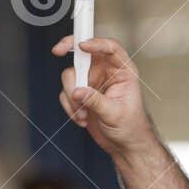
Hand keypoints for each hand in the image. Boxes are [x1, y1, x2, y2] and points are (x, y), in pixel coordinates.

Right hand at [53, 36, 152, 161]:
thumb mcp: (115, 114)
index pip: (110, 48)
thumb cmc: (130, 128)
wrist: (123, 145)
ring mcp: (92, 82)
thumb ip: (96, 101)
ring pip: (71, 75)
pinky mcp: (81, 93)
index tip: (81, 46)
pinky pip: (66, 92)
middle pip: (84, 53)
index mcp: (123, 72)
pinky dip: (69, 107)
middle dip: (69, 51)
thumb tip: (78, 91)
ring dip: (71, 96)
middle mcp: (106, 72)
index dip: (95, 43)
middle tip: (58, 50)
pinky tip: (81, 118)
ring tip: (82, 114)